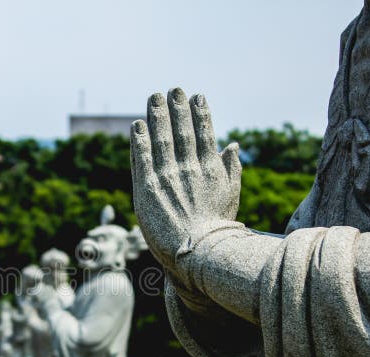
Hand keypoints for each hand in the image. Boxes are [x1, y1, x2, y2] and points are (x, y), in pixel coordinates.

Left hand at [130, 88, 241, 282]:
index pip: (205, 133)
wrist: (198, 253)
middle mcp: (188, 168)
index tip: (197, 96)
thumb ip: (232, 168)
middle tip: (173, 89)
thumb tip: (233, 145)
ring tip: (154, 97)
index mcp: (210, 169)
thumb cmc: (217, 229)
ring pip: (160, 139)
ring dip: (157, 115)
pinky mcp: (146, 189)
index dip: (200, 113)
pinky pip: (141, 158)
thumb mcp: (231, 197)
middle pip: (181, 130)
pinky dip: (139, 140)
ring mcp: (167, 177)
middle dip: (177, 108)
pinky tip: (137, 125)